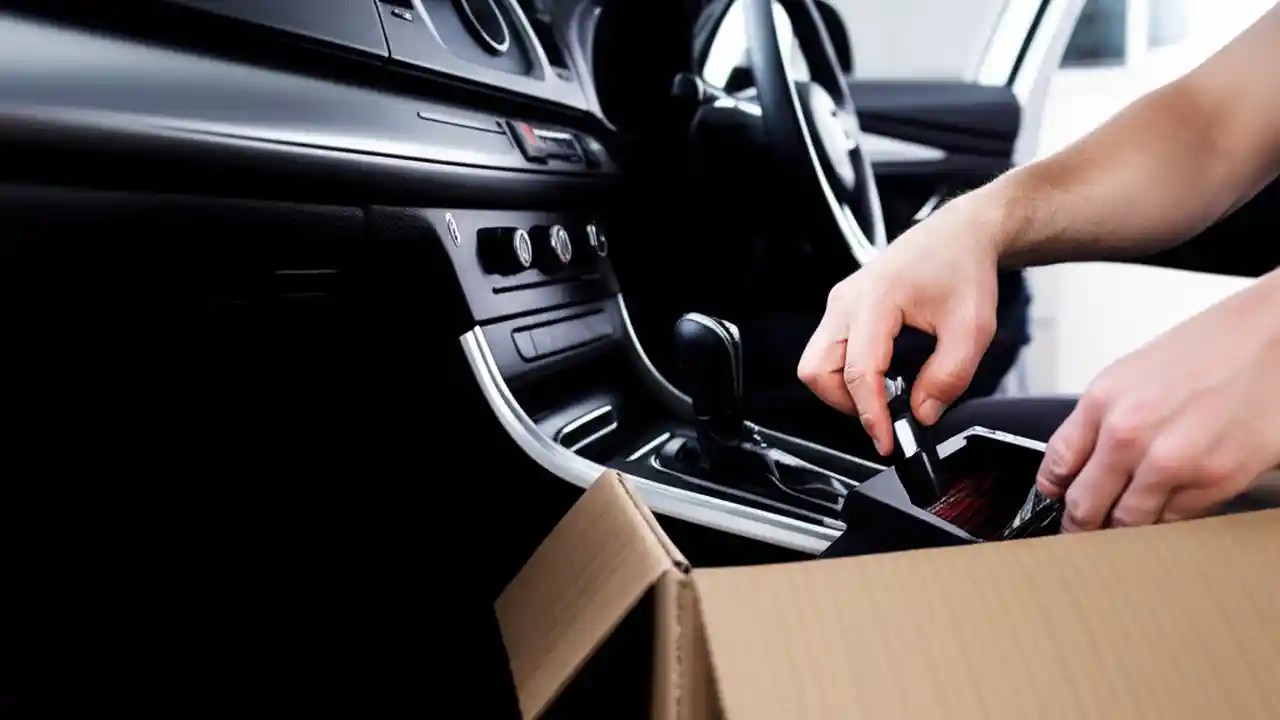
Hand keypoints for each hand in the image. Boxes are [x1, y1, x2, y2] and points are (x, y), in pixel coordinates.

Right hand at [797, 195, 1004, 454]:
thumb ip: (948, 378)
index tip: (886, 441)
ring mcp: (840, 304)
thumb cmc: (962, 269)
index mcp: (877, 300)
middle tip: (883, 416)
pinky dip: (849, 374)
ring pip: (816, 364)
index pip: (860, 371)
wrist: (958, 235)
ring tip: (885, 396)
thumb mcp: (973, 329)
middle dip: (845, 403)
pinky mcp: (843, 309)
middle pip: (816, 370)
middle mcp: (847, 301)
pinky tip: (883, 376)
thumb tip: (921, 414)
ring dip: (843, 390)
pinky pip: (828, 352)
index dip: (871, 414)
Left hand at [1036, 269, 1279, 530]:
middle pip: (1085, 504)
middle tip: (1083, 527)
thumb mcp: (1131, 376)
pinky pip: (1174, 520)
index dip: (1053, 492)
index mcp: (1102, 402)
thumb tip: (1074, 466)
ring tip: (1126, 519)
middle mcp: (1129, 434)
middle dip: (1081, 520)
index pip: (1056, 468)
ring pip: (1128, 522)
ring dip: (1123, 526)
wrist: (1271, 341)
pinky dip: (1168, 516)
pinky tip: (1171, 499)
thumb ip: (1098, 422)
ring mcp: (1171, 462)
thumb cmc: (1206, 352)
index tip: (1056, 501)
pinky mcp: (1213, 481)